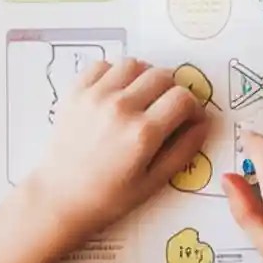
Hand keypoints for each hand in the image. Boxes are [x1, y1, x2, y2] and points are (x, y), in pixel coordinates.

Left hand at [29, 58, 208, 235]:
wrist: (58, 199)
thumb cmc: (108, 198)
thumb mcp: (153, 182)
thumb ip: (183, 150)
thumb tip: (203, 123)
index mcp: (143, 133)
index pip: (183, 97)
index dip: (193, 107)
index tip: (188, 118)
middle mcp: (121, 107)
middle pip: (162, 75)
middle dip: (172, 91)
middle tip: (165, 110)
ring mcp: (96, 96)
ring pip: (134, 64)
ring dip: (144, 77)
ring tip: (140, 98)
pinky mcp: (76, 92)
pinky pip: (103, 65)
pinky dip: (114, 74)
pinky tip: (115, 94)